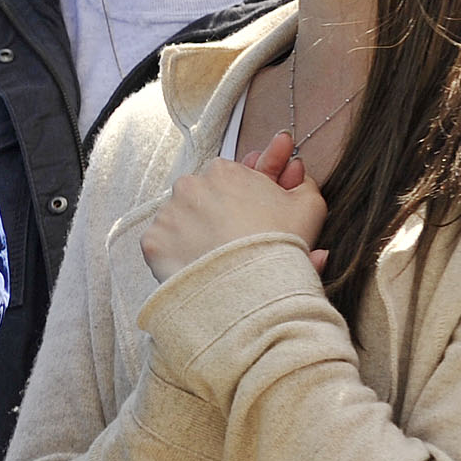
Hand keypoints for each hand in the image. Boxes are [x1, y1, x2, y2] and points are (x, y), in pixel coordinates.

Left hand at [142, 133, 326, 282]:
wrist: (254, 291)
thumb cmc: (281, 248)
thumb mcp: (307, 209)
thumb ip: (302, 186)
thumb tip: (296, 171)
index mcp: (224, 170)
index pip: (229, 180)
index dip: (240, 201)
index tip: (247, 220)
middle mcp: (189, 184)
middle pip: (200, 198)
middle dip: (214, 216)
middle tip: (232, 243)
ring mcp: (167, 212)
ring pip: (179, 221)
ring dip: (193, 235)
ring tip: (215, 259)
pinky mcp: (152, 241)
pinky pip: (163, 246)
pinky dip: (176, 256)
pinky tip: (196, 268)